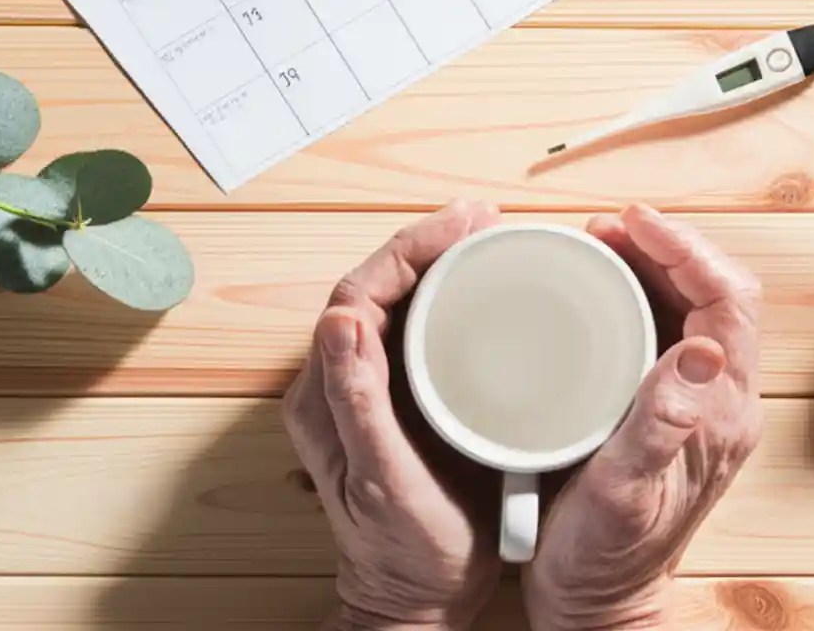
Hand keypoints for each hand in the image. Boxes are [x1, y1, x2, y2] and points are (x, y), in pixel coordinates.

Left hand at [283, 200, 502, 630]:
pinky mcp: (397, 400)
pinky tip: (478, 287)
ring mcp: (369, 389)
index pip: (361, 291)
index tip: (464, 224)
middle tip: (484, 221)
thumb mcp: (383, 479)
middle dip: (428, 243)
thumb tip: (343, 318)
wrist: (416, 598)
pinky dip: (445, 296)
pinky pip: (413, 329)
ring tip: (485, 238)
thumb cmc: (405, 549)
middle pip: (378, 285)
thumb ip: (360, 402)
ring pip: (395, 301)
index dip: (409, 248)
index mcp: (327, 393)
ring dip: (436, 262)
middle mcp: (339, 382)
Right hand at [524, 205, 763, 629]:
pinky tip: (603, 290)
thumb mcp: (622, 494)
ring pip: (696, 308)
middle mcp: (721, 402)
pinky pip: (671, 332)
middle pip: (718, 294)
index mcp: (721, 414)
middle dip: (670, 247)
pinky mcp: (674, 410)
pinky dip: (642, 296)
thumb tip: (703, 348)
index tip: (635, 222)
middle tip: (608, 228)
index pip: (729, 302)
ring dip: (657, 266)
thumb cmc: (605, 558)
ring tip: (603, 245)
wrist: (600, 602)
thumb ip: (661, 423)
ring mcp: (700, 405)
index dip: (689, 250)